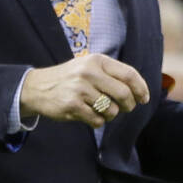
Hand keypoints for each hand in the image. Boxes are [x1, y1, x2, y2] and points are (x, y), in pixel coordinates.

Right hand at [20, 53, 150, 127]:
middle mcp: (89, 72)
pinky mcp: (72, 105)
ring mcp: (80, 89)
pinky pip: (97, 120)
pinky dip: (97, 121)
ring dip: (110, 115)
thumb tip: (139, 93)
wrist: (37, 87)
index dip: (141, 89)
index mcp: (97, 61)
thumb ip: (112, 75)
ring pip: (111, 110)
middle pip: (124, 94)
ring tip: (99, 110)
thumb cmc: (71, 79)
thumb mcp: (89, 67)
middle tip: (125, 108)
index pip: (129, 74)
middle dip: (129, 105)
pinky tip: (88, 115)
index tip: (144, 99)